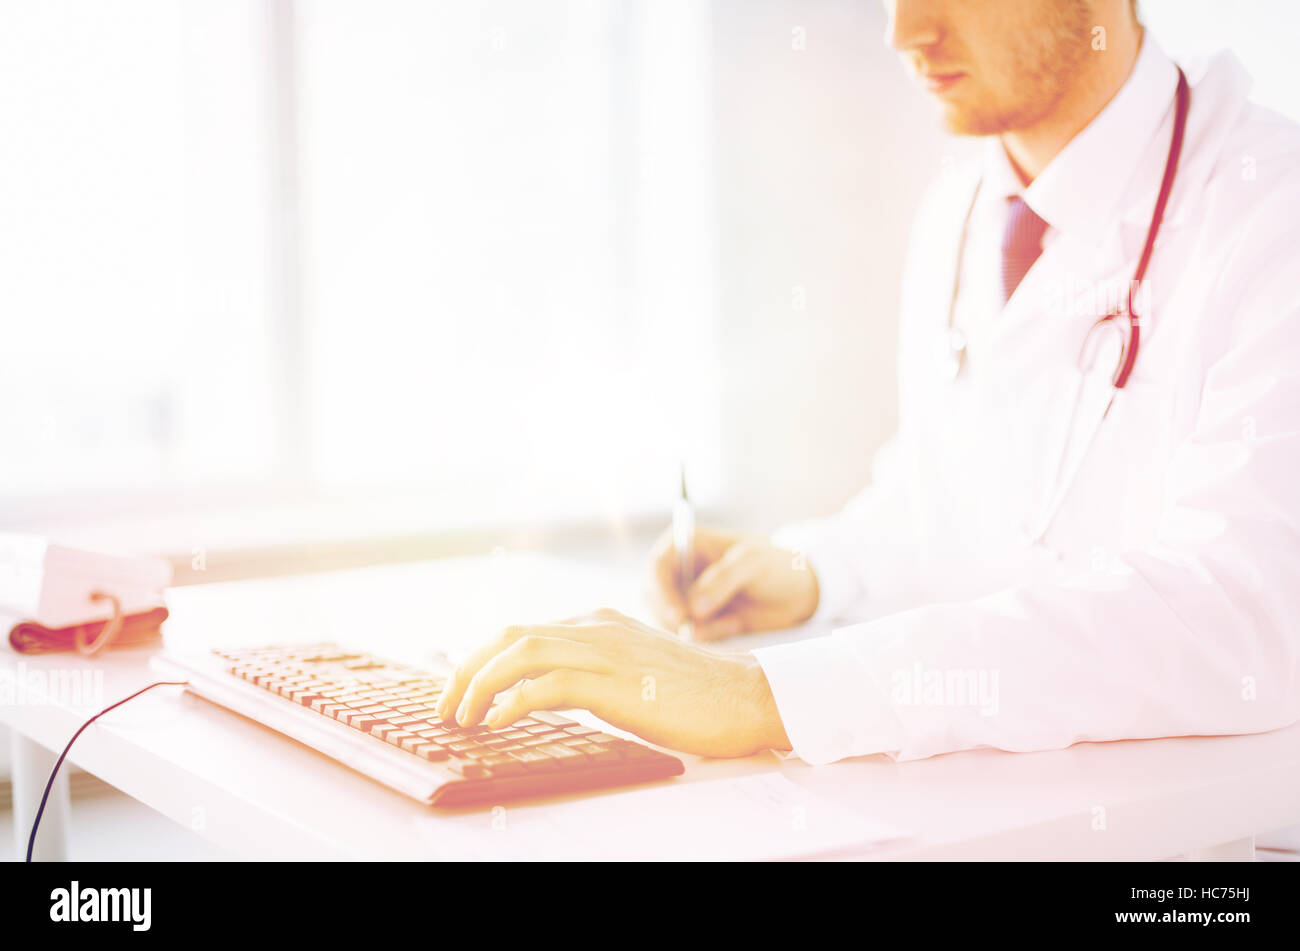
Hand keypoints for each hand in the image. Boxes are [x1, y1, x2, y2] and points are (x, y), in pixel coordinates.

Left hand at [433, 608, 791, 757]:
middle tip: (443, 706)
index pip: (524, 631)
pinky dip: (512, 702)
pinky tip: (496, 723)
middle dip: (467, 669)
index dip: (483, 659)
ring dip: (479, 684)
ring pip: (520, 652)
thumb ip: (597, 670)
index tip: (459, 689)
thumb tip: (552, 693)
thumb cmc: (697, 693)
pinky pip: (547, 685)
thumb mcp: (636, 671)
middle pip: (510, 635)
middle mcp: (596, 627)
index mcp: (599, 622)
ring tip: (460, 717)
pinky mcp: (615, 682)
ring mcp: (605, 650)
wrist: (747, 697)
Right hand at [646, 527, 818, 640]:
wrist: (797, 594)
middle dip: (674, 617)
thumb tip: (692, 608)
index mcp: (686, 544)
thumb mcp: (752, 563)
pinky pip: (686, 635)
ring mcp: (686, 597)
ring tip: (734, 622)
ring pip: (668, 620)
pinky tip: (735, 625)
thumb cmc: (774, 566)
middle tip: (700, 629)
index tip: (679, 616)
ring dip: (696, 629)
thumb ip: (722, 580)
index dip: (661, 592)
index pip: (657, 567)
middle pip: (653, 597)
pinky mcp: (696, 620)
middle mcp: (679, 570)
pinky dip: (707, 637)